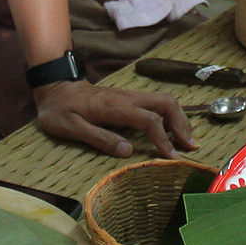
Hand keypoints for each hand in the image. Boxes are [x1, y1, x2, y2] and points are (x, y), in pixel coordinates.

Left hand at [31, 81, 195, 158]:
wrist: (54, 87)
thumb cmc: (58, 110)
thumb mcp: (70, 128)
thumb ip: (99, 138)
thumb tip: (128, 152)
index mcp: (113, 107)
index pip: (149, 120)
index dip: (163, 139)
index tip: (173, 157)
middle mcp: (126, 98)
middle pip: (166, 102)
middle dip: (182, 123)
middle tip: (191, 146)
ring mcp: (128, 96)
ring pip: (163, 100)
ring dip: (179, 118)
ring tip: (186, 140)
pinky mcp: (128, 98)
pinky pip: (155, 103)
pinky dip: (169, 115)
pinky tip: (170, 131)